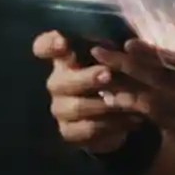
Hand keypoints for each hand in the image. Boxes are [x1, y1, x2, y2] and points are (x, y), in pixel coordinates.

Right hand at [33, 30, 145, 153]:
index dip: (50, 44)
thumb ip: (116, 46)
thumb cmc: (118, 73)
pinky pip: (88, 129)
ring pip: (75, 107)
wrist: (123, 111)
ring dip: (102, 104)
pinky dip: (111, 124)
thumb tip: (127, 44)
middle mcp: (58, 82)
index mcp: (66, 57)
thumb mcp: (118, 54)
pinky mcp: (70, 131)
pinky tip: (131, 119)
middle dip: (86, 78)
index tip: (63, 42)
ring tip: (127, 101)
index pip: (44, 47)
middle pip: (60, 82)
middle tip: (108, 75)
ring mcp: (61, 108)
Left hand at [91, 38, 174, 166]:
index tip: (125, 43)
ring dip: (128, 98)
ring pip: (157, 114)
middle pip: (158, 89)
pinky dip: (146, 117)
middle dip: (126, 72)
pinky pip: (169, 130)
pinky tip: (131, 107)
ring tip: (103, 84)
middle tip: (98, 57)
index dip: (149, 56)